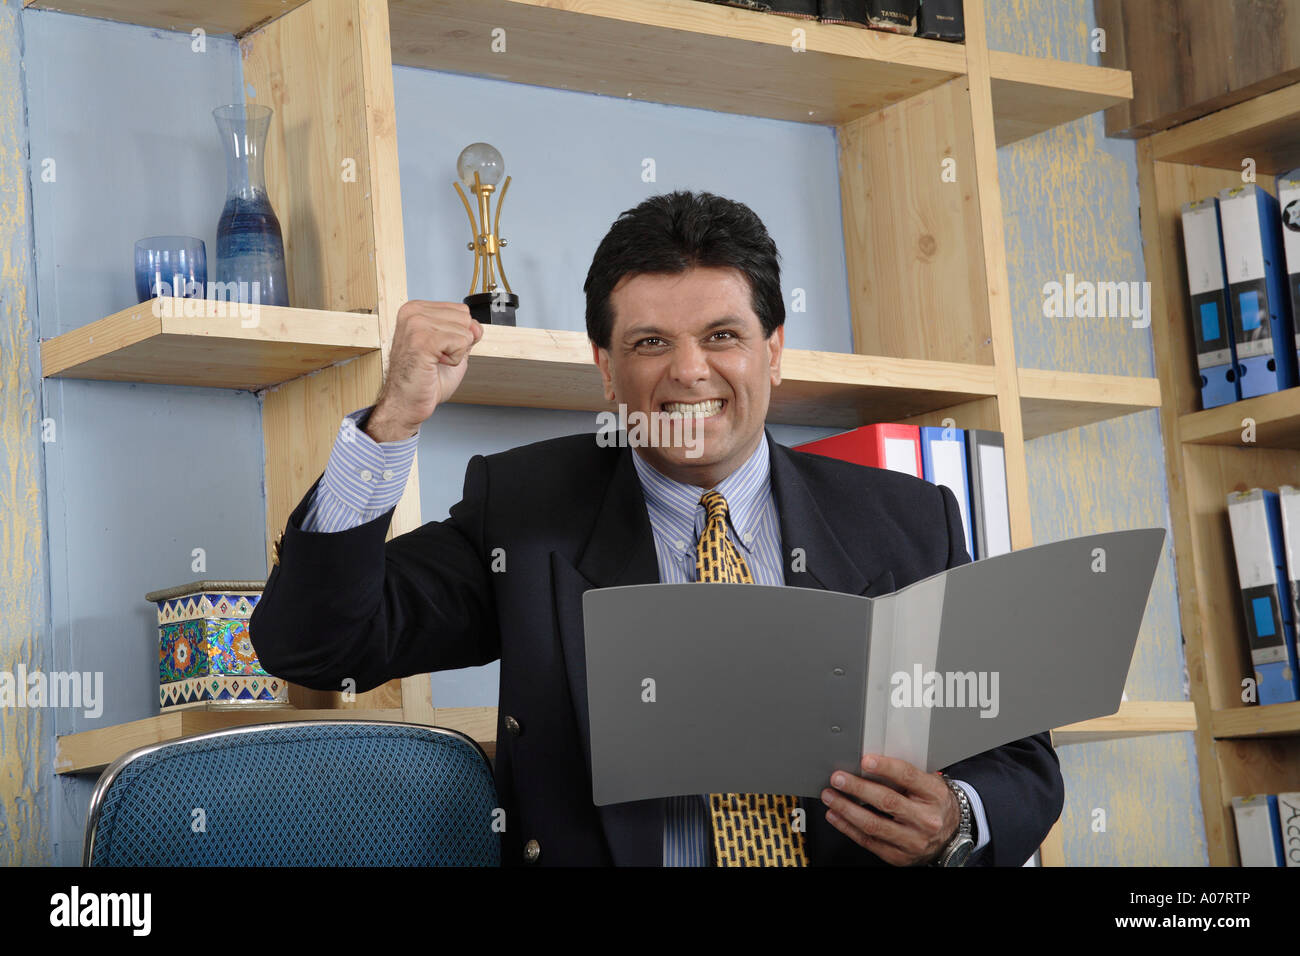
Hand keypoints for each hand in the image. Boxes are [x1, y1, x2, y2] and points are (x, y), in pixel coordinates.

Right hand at [367, 300, 482, 439]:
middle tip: (435, 357)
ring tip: (433, 361)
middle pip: (464, 317)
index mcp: (416, 309)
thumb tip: (477, 326)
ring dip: (455, 353)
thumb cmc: (424, 380)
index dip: (458, 335)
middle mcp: (413, 312)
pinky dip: (454, 359)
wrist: (406, 402)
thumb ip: (465, 333)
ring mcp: (416, 324)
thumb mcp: (451, 349)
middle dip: (458, 342)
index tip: (436, 349)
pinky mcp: (423, 339)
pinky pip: (461, 342)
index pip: (461, 310)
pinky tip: (434, 364)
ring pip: (465, 330)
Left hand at [820, 754, 959, 865]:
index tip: (864, 761)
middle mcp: (926, 820)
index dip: (884, 767)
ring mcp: (913, 841)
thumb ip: (903, 776)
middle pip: (887, 801)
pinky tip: (836, 816)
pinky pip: (869, 842)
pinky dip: (848, 828)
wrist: (949, 836)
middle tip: (838, 779)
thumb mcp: (928, 784)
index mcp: (934, 795)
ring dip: (846, 809)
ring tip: (831, 797)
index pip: (908, 777)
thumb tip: (867, 764)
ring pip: (874, 825)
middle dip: (857, 788)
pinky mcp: (900, 856)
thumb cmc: (933, 804)